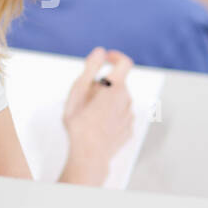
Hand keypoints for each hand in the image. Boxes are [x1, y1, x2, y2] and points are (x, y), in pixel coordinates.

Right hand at [60, 47, 134, 186]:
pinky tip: (96, 126)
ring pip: (118, 101)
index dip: (116, 57)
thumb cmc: (80, 123)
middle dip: (103, 85)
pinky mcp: (127, 131)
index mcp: (116, 87)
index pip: (125, 63)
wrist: (89, 155)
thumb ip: (91, 67)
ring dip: (106, 101)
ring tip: (88, 115)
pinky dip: (110, 116)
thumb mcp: (78, 90)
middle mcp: (127, 100)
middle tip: (84, 97)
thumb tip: (100, 52)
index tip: (107, 58)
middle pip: (117, 84)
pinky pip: (119, 117)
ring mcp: (129, 117)